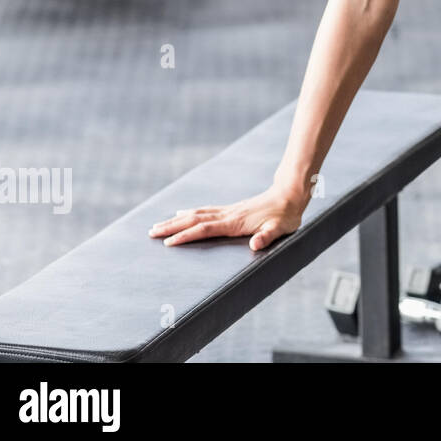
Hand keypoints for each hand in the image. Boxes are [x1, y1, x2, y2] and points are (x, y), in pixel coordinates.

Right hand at [149, 184, 307, 251]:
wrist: (290, 195)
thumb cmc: (286, 215)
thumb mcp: (280, 229)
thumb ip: (267, 237)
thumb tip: (255, 245)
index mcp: (235, 222)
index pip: (205, 229)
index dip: (186, 236)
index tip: (168, 243)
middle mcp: (228, 215)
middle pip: (193, 220)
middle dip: (171, 227)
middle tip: (150, 233)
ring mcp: (228, 210)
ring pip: (196, 214)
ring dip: (176, 220)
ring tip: (158, 225)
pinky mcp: (231, 209)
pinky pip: (205, 210)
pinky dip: (190, 212)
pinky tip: (182, 213)